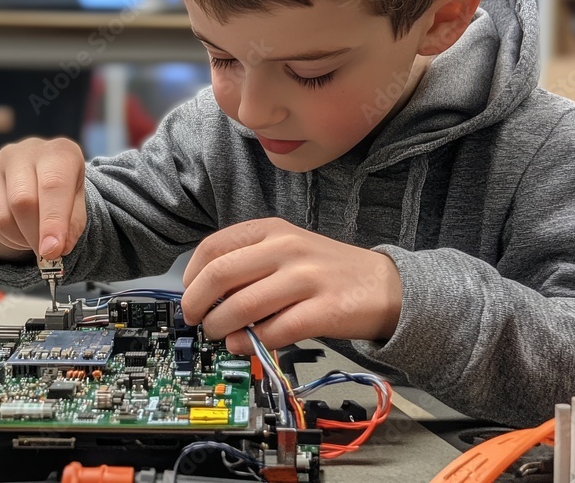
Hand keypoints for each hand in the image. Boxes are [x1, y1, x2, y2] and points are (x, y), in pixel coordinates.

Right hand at [0, 138, 86, 261]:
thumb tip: (56, 249)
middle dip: (35, 236)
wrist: (33, 176)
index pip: (53, 185)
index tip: (53, 251)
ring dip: (18, 239)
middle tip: (46, 254)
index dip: (53, 221)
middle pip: (22, 201)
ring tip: (32, 238)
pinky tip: (16, 231)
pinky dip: (3, 237)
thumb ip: (72, 224)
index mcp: (57, 152)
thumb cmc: (60, 190)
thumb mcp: (77, 202)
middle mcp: (23, 152)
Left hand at [180, 218, 402, 353]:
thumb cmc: (328, 271)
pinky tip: (245, 344)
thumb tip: (206, 296)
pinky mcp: (322, 311)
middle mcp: (286, 249)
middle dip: (197, 303)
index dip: (191, 276)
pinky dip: (250, 342)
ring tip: (219, 335)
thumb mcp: (288, 251)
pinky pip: (273, 330)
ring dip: (219, 327)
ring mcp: (305, 279)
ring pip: (241, 305)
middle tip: (195, 319)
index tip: (188, 293)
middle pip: (220, 275)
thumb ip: (249, 266)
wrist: (386, 287)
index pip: (213, 248)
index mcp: (272, 230)